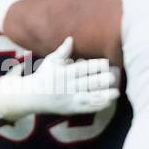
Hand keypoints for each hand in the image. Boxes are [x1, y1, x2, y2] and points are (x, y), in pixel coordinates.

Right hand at [0, 36, 119, 121]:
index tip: (107, 63)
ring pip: (89, 98)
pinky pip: (87, 108)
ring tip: (117, 92)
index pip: (82, 69)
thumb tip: (71, 39)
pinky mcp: (71, 109)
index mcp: (63, 73)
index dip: (95, 66)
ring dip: (104, 95)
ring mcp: (70, 99)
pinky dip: (98, 106)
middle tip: (116, 75)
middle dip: (103, 80)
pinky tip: (109, 101)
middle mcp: (67, 87)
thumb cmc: (44, 76)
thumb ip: (62, 52)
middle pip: (88, 83)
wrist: (31, 97)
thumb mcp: (50, 62)